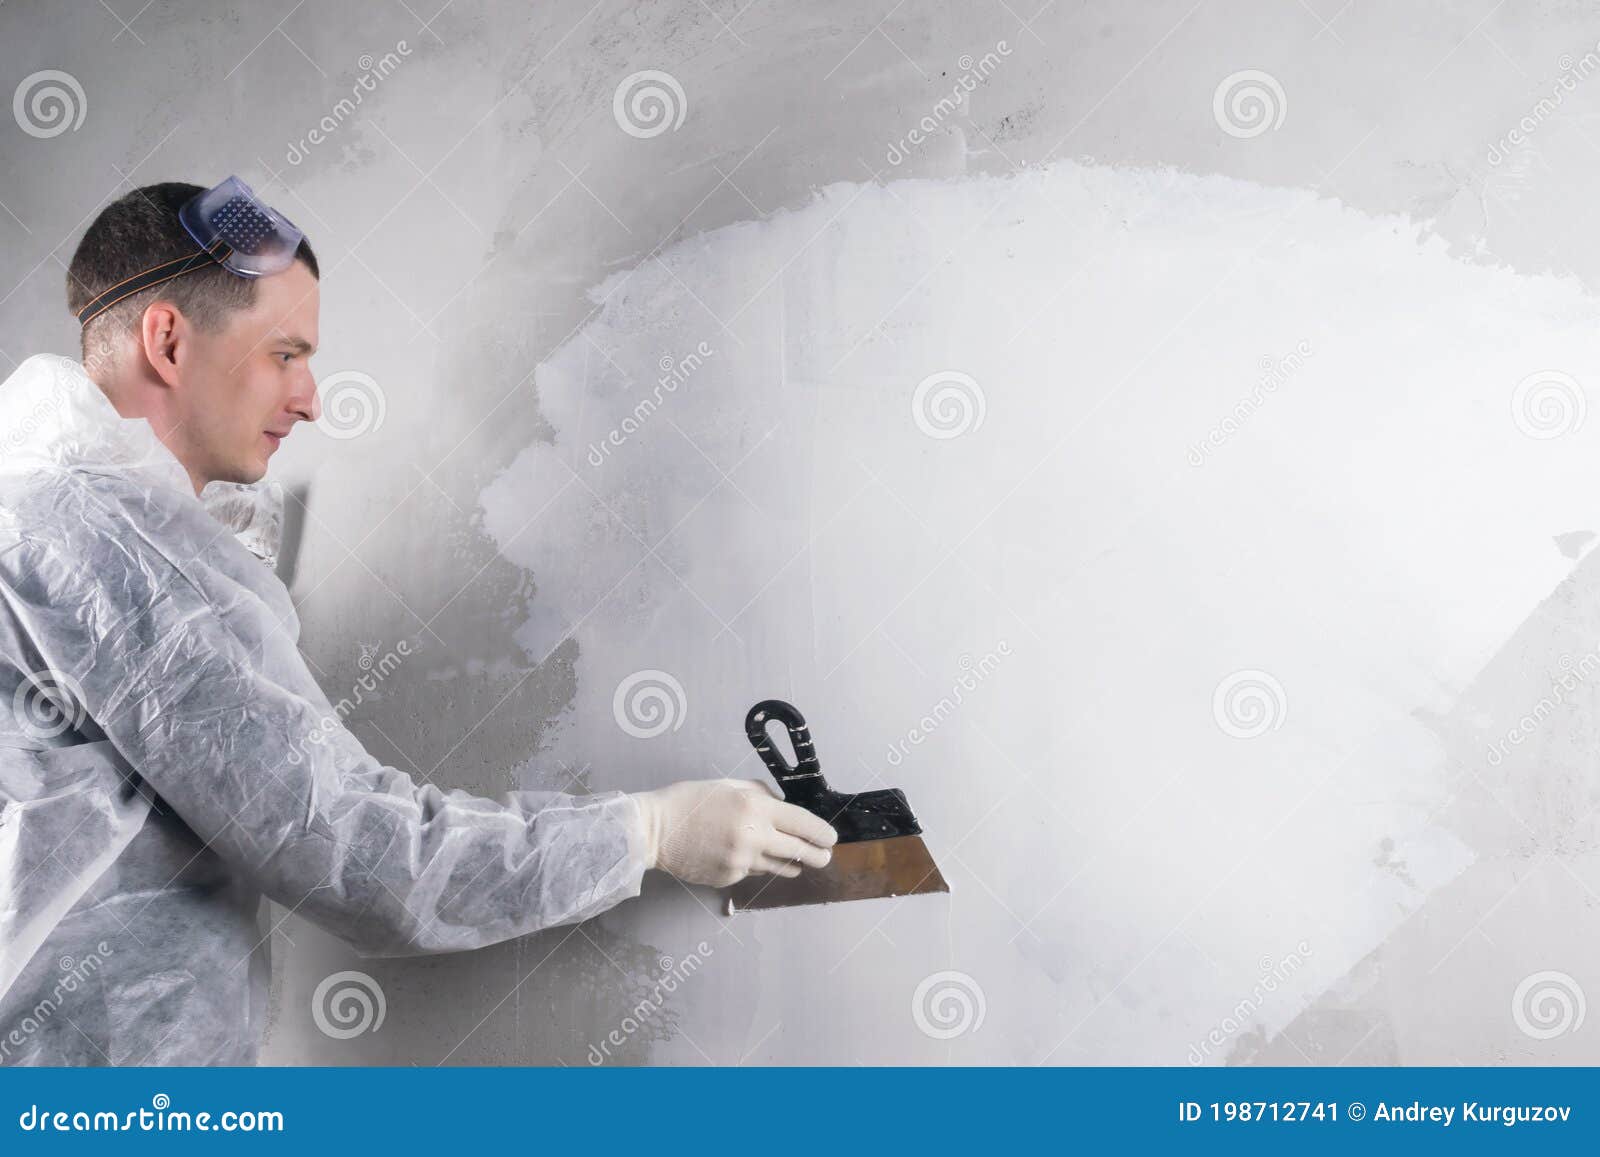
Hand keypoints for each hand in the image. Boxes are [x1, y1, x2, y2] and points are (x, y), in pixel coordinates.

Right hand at [630, 778, 836, 887]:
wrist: (655, 830)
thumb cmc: (689, 802)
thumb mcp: (729, 786)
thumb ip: (761, 794)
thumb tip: (782, 807)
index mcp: (755, 808)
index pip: (803, 823)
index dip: (821, 833)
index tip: (830, 838)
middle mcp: (753, 836)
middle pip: (799, 852)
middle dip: (816, 855)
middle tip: (824, 856)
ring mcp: (741, 861)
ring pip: (780, 868)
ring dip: (792, 864)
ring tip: (797, 861)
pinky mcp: (729, 878)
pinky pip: (753, 873)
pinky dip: (756, 865)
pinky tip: (747, 856)